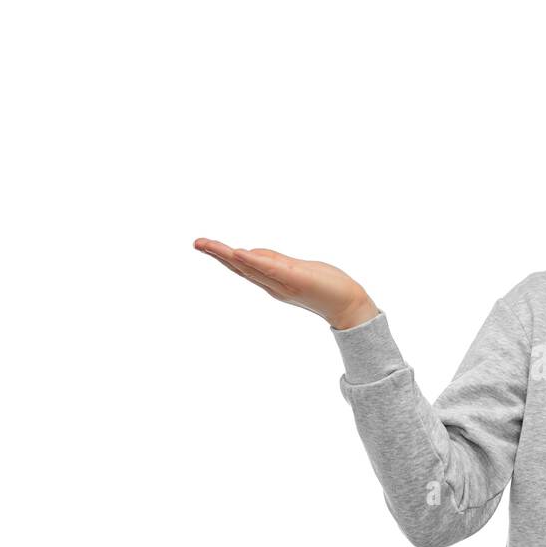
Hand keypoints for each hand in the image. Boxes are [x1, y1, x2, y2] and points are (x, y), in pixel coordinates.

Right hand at [193, 237, 379, 329]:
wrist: (349, 304)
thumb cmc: (325, 285)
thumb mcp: (295, 268)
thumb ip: (274, 262)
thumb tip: (252, 253)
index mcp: (272, 280)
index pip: (243, 265)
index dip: (222, 255)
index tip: (202, 244)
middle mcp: (273, 284)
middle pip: (240, 266)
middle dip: (217, 254)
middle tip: (196, 243)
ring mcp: (283, 282)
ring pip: (250, 267)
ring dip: (228, 255)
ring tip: (208, 245)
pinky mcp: (297, 279)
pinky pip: (271, 269)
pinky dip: (254, 261)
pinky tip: (240, 253)